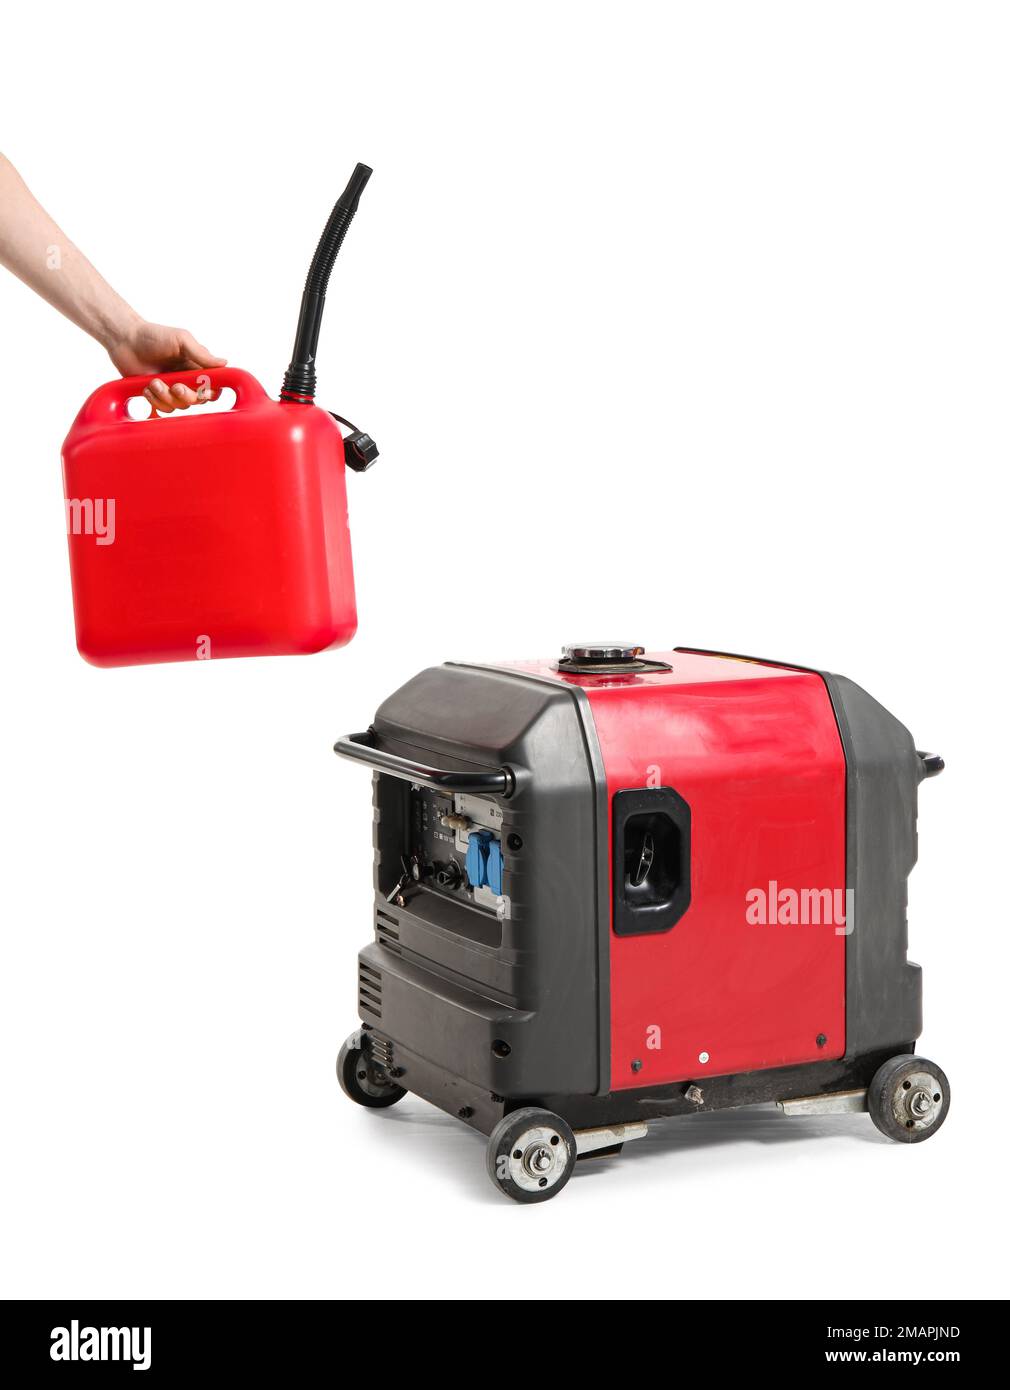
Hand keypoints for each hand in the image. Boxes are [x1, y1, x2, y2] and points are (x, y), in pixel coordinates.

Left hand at [107, 321, 226, 411]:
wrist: (125, 340)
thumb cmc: (154, 336)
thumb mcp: (181, 340)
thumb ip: (202, 354)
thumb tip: (224, 363)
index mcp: (196, 367)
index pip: (213, 387)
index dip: (210, 392)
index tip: (202, 389)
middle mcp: (186, 379)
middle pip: (197, 400)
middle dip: (186, 396)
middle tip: (176, 386)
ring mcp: (171, 389)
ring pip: (179, 406)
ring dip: (165, 397)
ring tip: (153, 382)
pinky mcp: (157, 395)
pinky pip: (163, 408)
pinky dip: (155, 401)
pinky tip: (147, 387)